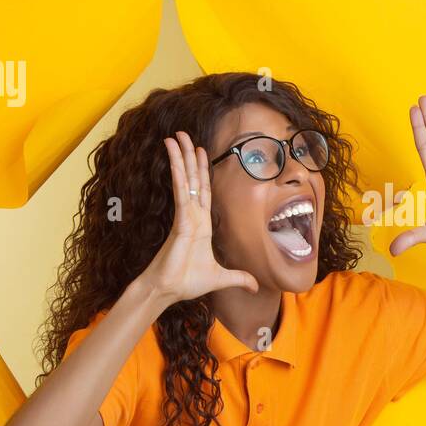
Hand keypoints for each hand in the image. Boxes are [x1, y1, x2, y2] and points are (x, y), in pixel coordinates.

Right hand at [138, 131, 259, 302]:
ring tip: (176, 136)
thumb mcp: (221, 279)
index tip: (201, 152)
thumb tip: (256, 286)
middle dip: (189, 156)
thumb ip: (239, 278)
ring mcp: (186, 216)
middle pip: (193, 179)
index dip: (203, 171)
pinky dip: (178, 172)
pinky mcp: (180, 220)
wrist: (169, 290)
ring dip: (181, 156)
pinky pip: (180, 191)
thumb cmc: (188, 282)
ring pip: (185, 179)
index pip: (204, 191)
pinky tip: (175, 155)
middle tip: (184, 134)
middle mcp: (193, 215)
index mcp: (201, 224)